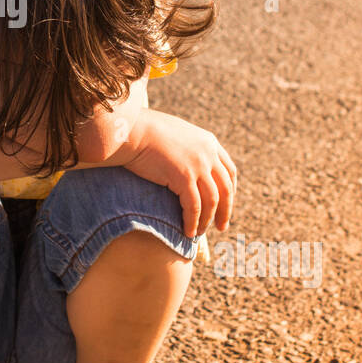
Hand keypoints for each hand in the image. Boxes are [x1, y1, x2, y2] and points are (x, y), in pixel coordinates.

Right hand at [118, 109, 236, 237]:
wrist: (132, 129)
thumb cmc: (145, 131)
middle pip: (225, 188)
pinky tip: (188, 232)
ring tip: (199, 233)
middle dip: (225, 211)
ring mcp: (198, 166)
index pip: (229, 171)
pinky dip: (193, 222)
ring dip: (207, 220)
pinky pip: (193, 207)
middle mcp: (208, 154)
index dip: (230, 191)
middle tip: (220, 227)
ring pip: (212, 201)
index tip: (226, 205)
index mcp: (209, 142)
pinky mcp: (183, 177)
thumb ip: (187, 147)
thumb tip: (183, 161)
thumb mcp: (175, 135)